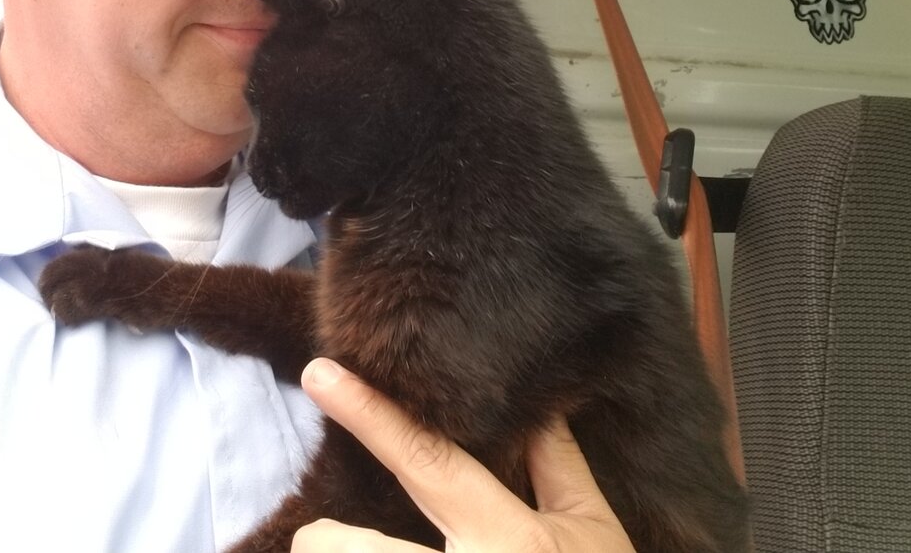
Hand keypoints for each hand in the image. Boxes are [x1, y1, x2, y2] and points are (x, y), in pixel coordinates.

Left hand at [292, 359, 636, 552]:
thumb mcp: (592, 534)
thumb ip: (559, 468)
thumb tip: (536, 406)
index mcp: (509, 541)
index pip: (426, 461)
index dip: (371, 415)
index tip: (320, 375)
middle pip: (357, 549)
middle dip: (322, 540)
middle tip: (318, 536)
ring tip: (334, 551)